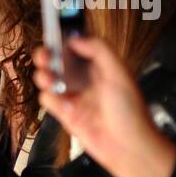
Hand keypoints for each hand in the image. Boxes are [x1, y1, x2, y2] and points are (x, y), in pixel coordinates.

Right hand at [34, 36, 175, 176]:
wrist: (126, 146)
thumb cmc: (130, 113)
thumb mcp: (119, 74)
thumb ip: (100, 50)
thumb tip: (77, 38)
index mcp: (100, 65)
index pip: (78, 44)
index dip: (66, 36)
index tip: (55, 29)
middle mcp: (85, 78)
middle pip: (58, 59)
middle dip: (48, 54)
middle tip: (45, 55)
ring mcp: (74, 95)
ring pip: (48, 77)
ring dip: (45, 75)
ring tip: (49, 78)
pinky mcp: (65, 112)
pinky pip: (47, 99)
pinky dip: (50, 99)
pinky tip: (62, 103)